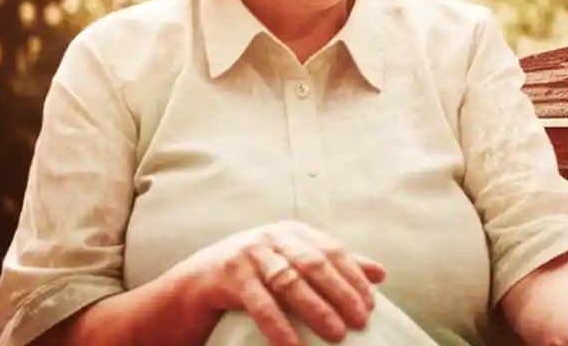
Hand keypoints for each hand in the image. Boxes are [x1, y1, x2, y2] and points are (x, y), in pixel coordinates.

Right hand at [167, 220, 386, 345]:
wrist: (188, 288)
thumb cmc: (246, 279)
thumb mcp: (289, 266)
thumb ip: (331, 267)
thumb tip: (380, 273)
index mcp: (291, 233)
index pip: (332, 251)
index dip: (354, 277)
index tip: (371, 304)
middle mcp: (271, 237)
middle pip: (315, 264)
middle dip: (342, 293)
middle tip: (361, 320)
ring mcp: (248, 254)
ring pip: (290, 282)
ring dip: (317, 310)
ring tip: (337, 334)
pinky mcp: (227, 276)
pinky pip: (259, 302)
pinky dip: (278, 325)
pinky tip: (293, 345)